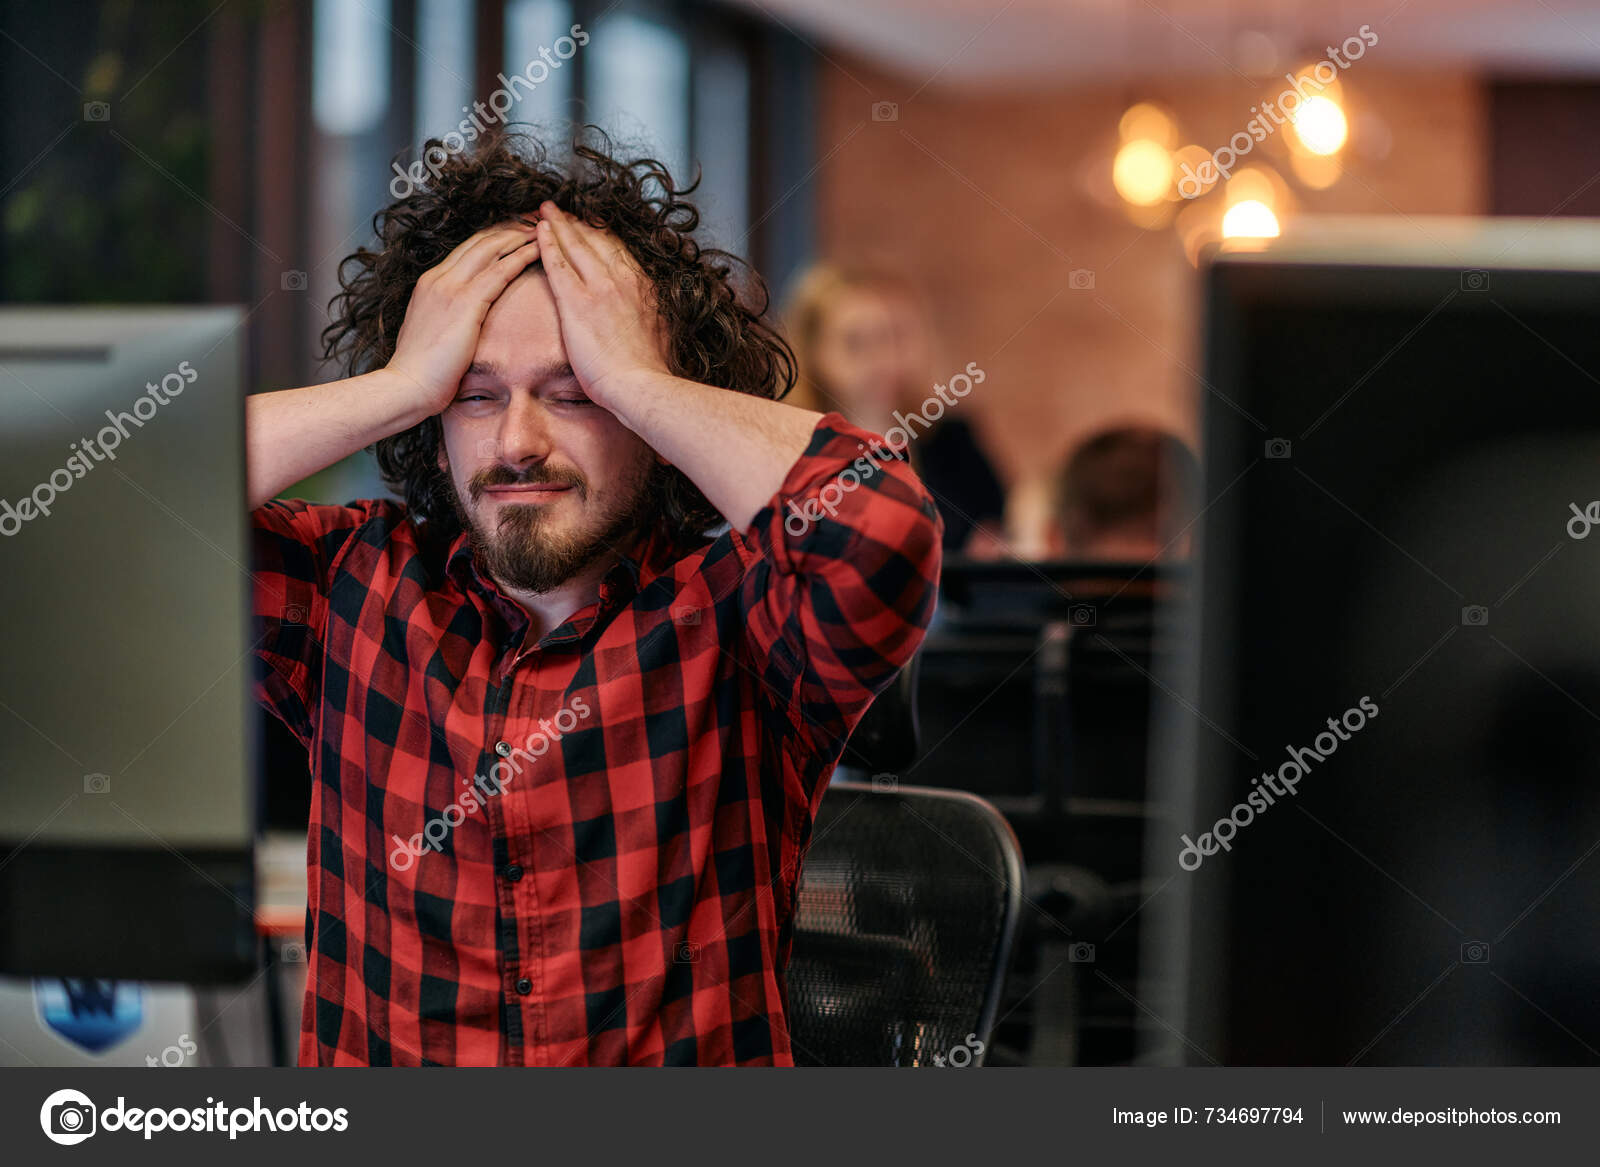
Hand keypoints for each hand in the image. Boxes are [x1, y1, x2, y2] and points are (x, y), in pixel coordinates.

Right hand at [384, 220, 540, 415]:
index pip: (467, 249)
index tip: (514, 231)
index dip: (493, 237)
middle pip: (480, 241)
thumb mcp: (432, 333)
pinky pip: (499, 272)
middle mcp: (439, 278)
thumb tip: (460, 321)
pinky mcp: (465, 303)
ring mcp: (450, 288)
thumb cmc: (421, 371)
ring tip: (542, 230)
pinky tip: (537, 251)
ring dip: (518, 236)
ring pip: (490, 249)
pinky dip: (520, 257)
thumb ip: (446, 317)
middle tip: (533, 220)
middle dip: (509, 228)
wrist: (406, 386)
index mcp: (430, 283)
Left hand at [534, 202, 671, 404]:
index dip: (600, 235)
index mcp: (642, 287)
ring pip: (576, 245)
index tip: (590, 226)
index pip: (617, 250)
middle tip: (561, 211)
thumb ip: (652, 317)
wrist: (640, 385)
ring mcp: (599, 288)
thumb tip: (652, 318)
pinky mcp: (577, 302)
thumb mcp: (662, 335)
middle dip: (577, 223)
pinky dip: (547, 243)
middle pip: (596, 240)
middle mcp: (622, 280)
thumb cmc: (650, 371)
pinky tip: (537, 231)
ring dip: (559, 224)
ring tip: (546, 211)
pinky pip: (558, 264)